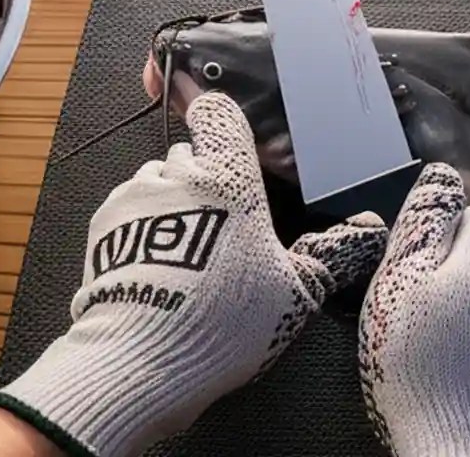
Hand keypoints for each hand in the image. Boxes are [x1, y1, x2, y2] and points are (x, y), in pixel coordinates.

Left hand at [0, 92, 387, 456]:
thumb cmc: (225, 318)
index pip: (219, 115)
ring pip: (155, 181)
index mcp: (229, 179)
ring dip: (168, 204)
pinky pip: (125, 212)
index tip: (229, 142)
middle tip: (220, 227)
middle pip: (189, 154)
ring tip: (182, 252)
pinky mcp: (102, 226)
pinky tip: (152, 266)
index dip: (223, 123)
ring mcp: (135, 198)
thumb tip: (368, 232)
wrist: (144, 354)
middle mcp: (179, 176)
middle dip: (203, 179)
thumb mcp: (295, 292)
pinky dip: (137, 230)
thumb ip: (328, 256)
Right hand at [358, 164, 469, 456]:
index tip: (399, 270)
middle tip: (401, 307)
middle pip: (464, 251)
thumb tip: (441, 173)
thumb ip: (423, 218)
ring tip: (414, 341)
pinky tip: (434, 364)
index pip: (458, 212)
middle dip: (432, 272)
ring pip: (469, 290)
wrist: (454, 442)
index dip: (422, 237)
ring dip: (441, 306)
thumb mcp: (403, 273)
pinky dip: (455, 338)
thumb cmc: (420, 357)